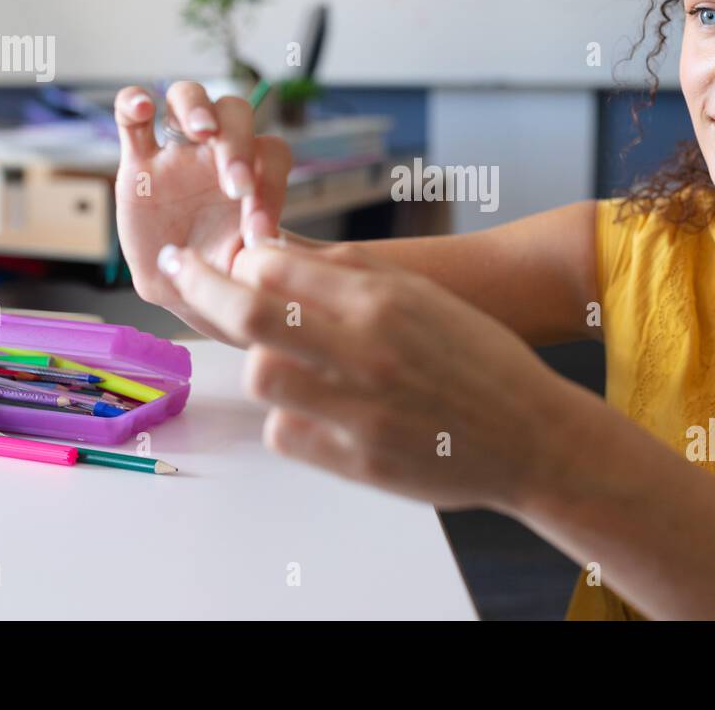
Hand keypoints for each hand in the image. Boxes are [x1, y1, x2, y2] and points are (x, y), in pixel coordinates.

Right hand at [114, 81, 290, 342]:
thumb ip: (262, 254)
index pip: (271, 153)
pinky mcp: (137, 162)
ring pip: (187, 98)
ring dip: (197, 107)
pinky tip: (141, 107)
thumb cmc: (226, 271)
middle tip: (236, 187)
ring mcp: (176, 152)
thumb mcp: (251, 268)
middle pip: (234, 113)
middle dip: (238, 144)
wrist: (186, 289)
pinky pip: (131, 117)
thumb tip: (268, 246)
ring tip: (202, 130)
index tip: (260, 232)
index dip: (271, 184)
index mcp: (255, 171)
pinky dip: (133, 102)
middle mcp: (217, 152)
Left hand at [156, 239, 586, 511]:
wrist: (533, 437)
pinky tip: (313, 409)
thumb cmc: (480, 359)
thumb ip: (352, 276)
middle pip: (251, 312)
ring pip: (261, 374)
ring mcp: (361, 408)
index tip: (227, 261)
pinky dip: (289, 418)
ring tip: (281, 360)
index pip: (277, 264)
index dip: (241, 259)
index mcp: (385, 298)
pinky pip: (286, 433)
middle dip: (203, 288)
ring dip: (260, 361)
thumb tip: (272, 255)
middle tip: (181, 276)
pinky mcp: (358, 460)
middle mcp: (368, 348)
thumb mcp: (425, 297)